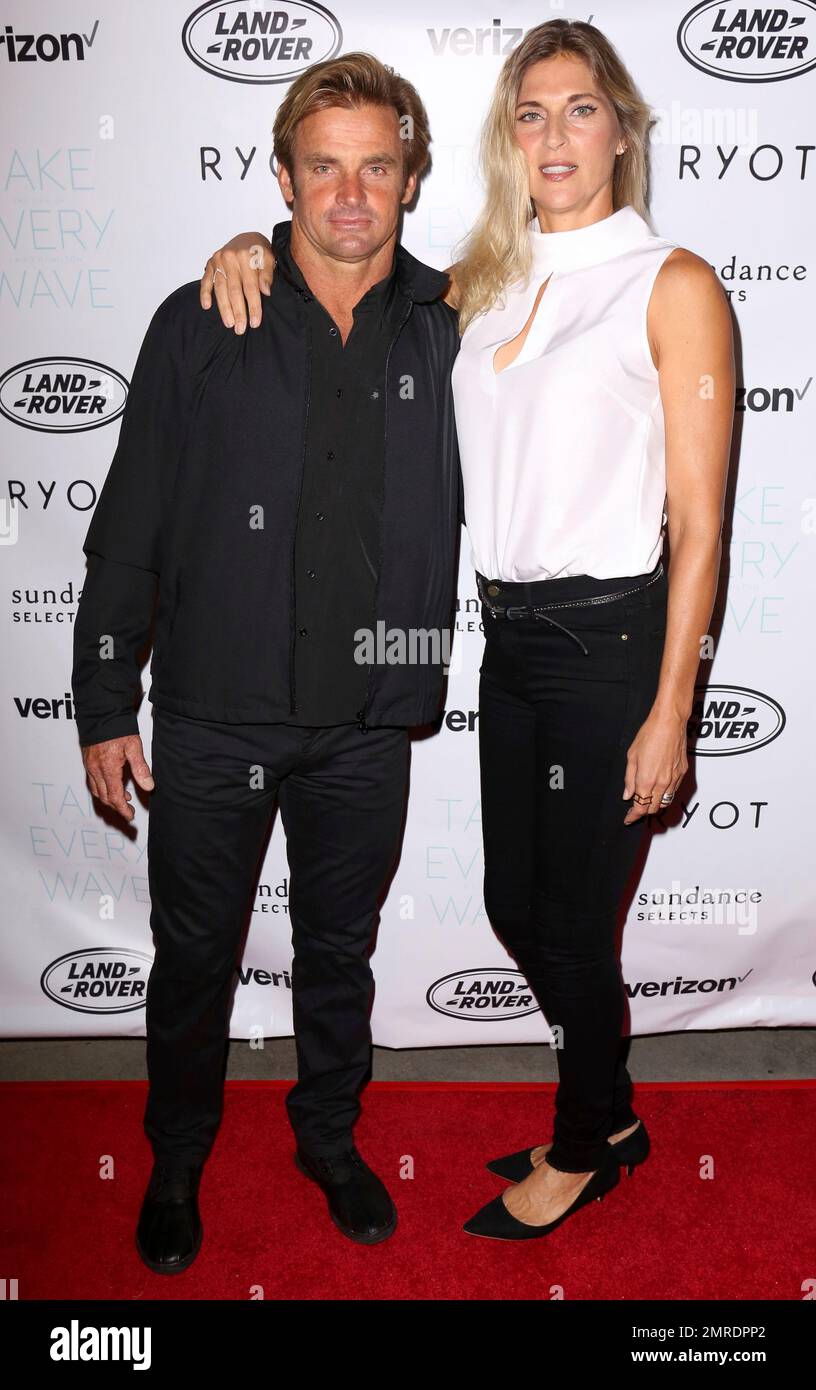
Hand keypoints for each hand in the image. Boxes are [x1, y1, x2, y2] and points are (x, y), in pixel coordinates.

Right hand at [82, 733, 154, 821]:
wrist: (100, 713)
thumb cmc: (117, 728)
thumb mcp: (134, 747)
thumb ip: (141, 768)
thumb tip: (149, 786)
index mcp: (108, 768)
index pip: (115, 797)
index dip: (123, 810)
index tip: (130, 816)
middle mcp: (95, 770)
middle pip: (104, 797)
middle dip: (116, 807)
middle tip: (128, 811)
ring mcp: (89, 766)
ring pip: (97, 791)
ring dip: (109, 799)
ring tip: (123, 799)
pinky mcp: (87, 762)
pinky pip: (93, 782)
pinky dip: (102, 789)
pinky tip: (112, 785)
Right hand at [200, 232, 274, 332]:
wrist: (248, 238)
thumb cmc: (260, 252)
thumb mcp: (269, 259)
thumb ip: (267, 275)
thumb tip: (265, 292)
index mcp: (246, 257)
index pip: (250, 287)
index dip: (253, 306)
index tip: (255, 323)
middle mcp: (230, 258)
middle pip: (234, 291)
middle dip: (238, 312)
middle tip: (240, 329)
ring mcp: (218, 260)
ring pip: (220, 289)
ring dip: (224, 308)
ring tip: (229, 323)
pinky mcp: (210, 263)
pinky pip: (205, 280)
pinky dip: (205, 293)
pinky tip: (206, 306)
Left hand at [622, 706, 687, 823]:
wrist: (670, 723)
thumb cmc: (649, 735)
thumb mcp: (632, 757)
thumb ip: (629, 779)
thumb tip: (627, 795)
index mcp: (646, 780)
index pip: (640, 808)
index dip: (633, 816)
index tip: (628, 819)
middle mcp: (662, 783)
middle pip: (653, 809)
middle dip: (643, 811)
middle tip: (635, 808)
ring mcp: (674, 779)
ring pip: (665, 802)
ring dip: (655, 804)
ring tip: (646, 799)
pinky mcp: (683, 773)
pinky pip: (673, 791)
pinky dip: (665, 794)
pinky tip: (658, 788)